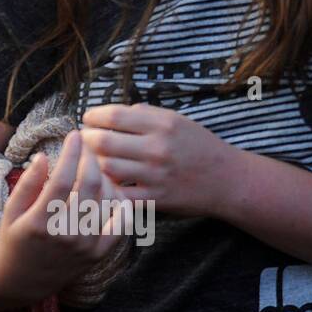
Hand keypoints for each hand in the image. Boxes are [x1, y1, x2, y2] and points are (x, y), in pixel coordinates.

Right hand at [0, 131, 127, 304]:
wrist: (24, 279)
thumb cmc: (15, 239)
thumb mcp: (11, 210)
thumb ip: (27, 183)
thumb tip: (44, 156)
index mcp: (39, 222)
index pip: (62, 179)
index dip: (70, 152)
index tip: (73, 135)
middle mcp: (65, 235)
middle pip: (89, 185)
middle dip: (91, 158)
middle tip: (88, 144)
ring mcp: (85, 246)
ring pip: (107, 200)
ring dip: (105, 176)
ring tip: (95, 165)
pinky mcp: (98, 254)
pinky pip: (121, 225)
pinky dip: (121, 204)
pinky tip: (112, 190)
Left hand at [80, 103, 231, 217]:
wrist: (228, 181)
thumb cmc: (200, 146)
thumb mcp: (178, 121)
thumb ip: (147, 114)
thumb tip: (117, 112)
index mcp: (163, 124)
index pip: (114, 116)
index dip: (93, 116)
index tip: (87, 118)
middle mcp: (158, 148)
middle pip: (104, 142)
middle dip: (86, 139)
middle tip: (83, 139)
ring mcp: (156, 175)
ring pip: (107, 168)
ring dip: (93, 163)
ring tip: (90, 159)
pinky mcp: (156, 199)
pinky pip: (120, 194)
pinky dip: (108, 188)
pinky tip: (104, 181)